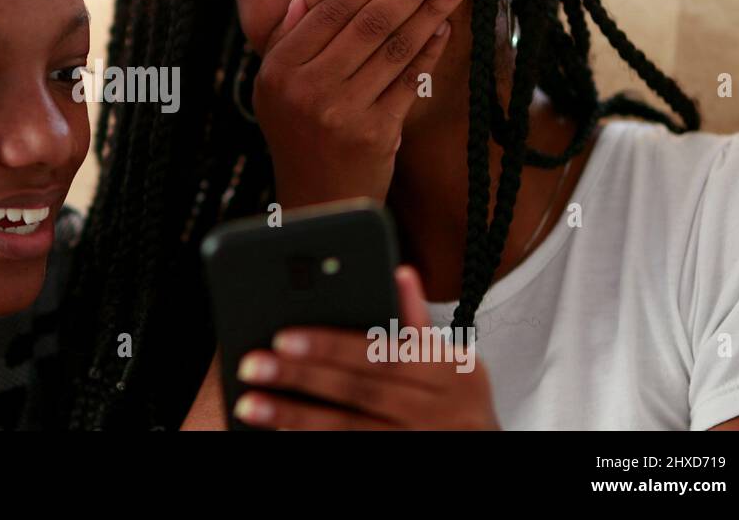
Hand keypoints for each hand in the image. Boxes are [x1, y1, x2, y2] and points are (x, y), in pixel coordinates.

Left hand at [231, 265, 499, 429]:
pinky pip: (351, 453)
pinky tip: (278, 433)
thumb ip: (416, 323)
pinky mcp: (400, 466)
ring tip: (250, 405)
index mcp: (450, 372)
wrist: (488, 455)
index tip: (283, 336)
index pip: (380, 353)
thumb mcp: (452, 362)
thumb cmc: (456, 400)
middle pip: (359, 392)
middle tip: (252, 364)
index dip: (331, 345)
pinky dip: (313, 442)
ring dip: (295, 418)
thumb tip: (399, 271)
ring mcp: (418, 444)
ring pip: (349, 430)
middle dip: (301, 378)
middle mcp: (438, 412)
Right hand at [252, 0, 471, 206]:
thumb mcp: (276, 91)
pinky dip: (431, 49)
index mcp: (280, 69)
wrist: (318, 206)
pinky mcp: (374, 132)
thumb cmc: (301, 141)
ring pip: (395, 46)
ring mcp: (341, 110)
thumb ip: (287, 40)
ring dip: (433, 9)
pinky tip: (447, 26)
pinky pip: (411, 79)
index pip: (332, 10)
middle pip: (370, 21)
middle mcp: (306, 87)